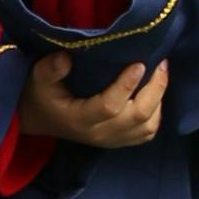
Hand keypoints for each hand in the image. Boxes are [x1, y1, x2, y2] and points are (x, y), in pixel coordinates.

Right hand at [26, 48, 167, 155]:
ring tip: (160, 74)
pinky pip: (146, 133)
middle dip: (155, 89)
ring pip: (147, 126)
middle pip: (138, 117)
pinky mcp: (118, 141)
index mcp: (79, 119)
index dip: (127, 86)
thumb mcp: (38, 79)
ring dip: (158, 100)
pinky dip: (156, 113)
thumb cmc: (40, 95)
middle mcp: (99, 133)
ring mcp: (111, 140)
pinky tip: (154, 94)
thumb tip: (66, 57)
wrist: (37, 119)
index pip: (109, 107)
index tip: (139, 63)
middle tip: (161, 63)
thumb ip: (50, 69)